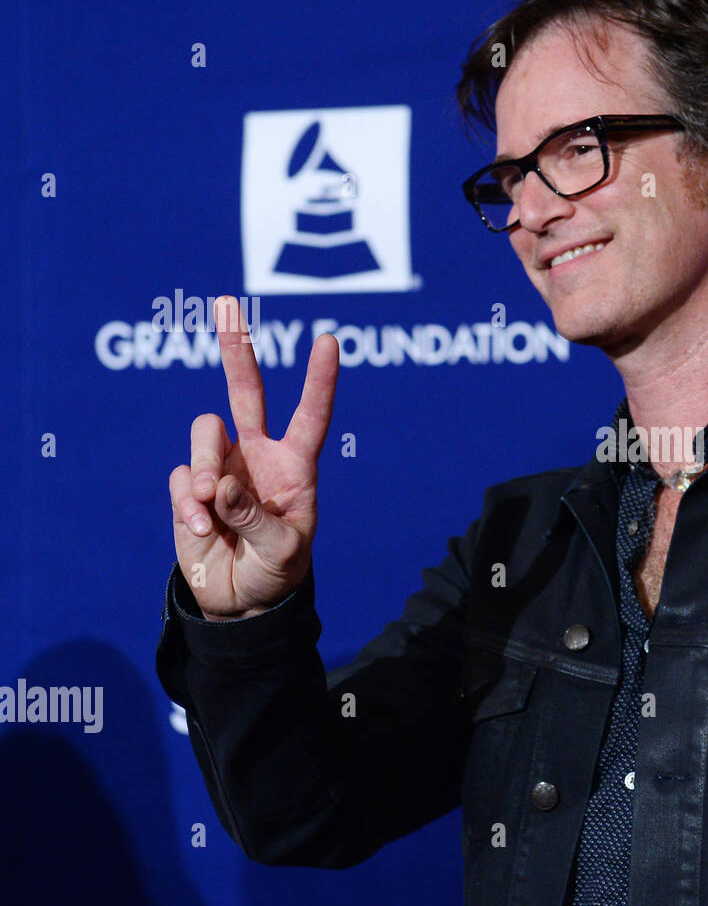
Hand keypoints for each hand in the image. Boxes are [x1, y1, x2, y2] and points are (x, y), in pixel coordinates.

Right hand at [168, 297, 339, 619]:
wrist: (242, 600)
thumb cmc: (278, 571)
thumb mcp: (283, 551)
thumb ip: (255, 518)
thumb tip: (219, 486)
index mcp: (295, 466)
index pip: (311, 415)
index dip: (319, 379)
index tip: (328, 339)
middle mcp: (257, 456)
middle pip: (247, 392)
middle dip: (235, 349)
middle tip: (225, 304)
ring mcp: (221, 467)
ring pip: (205, 433)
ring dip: (206, 470)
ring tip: (213, 514)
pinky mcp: (188, 486)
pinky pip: (181, 476)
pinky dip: (187, 504)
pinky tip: (202, 531)